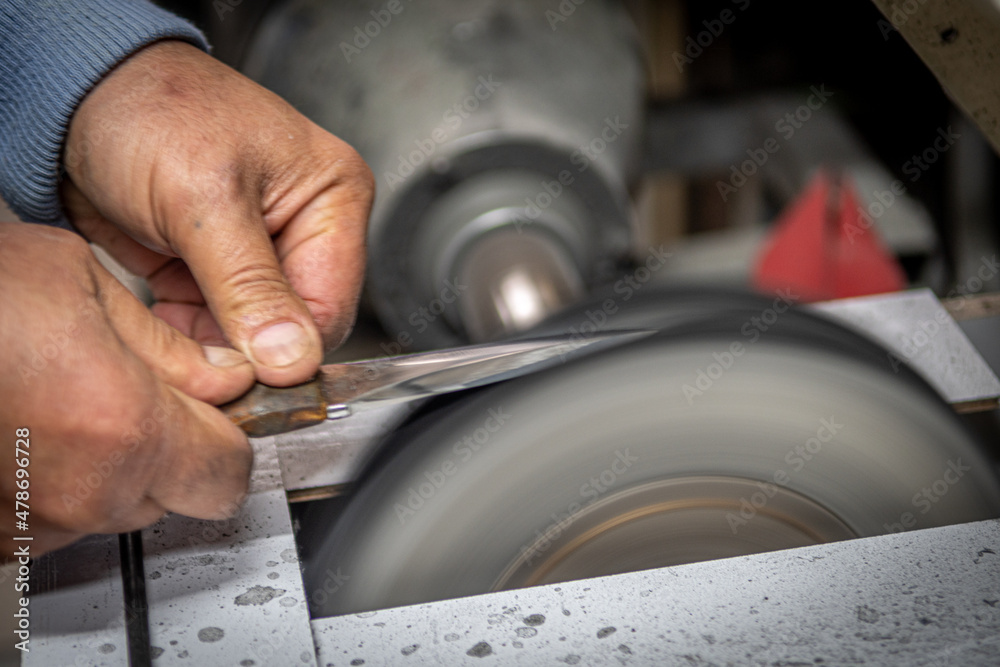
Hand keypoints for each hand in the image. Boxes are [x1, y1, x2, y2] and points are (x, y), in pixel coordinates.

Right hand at [0, 223, 254, 556]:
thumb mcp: (86, 285)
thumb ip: (172, 348)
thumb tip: (226, 377)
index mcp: (124, 425)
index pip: (229, 472)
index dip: (231, 440)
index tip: (222, 419)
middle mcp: (82, 489)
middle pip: (174, 494)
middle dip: (172, 448)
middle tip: (137, 393)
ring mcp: (28, 522)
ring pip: (114, 508)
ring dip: (111, 465)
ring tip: (68, 401)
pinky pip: (55, 518)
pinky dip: (57, 481)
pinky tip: (31, 427)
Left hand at [61, 40, 372, 386]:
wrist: (76, 97)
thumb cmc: (149, 110)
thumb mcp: (204, 198)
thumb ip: (250, 285)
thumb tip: (293, 357)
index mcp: (334, 198)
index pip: (332, 304)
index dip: (290, 349)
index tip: (246, 374)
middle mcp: (307, 227)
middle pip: (297, 326)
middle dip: (248, 348)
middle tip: (202, 361)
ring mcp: (262, 252)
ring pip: (255, 335)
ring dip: (213, 346)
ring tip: (171, 331)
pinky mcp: (220, 270)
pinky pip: (217, 327)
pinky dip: (190, 337)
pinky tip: (162, 324)